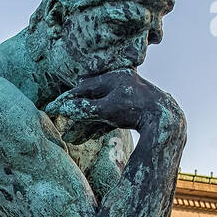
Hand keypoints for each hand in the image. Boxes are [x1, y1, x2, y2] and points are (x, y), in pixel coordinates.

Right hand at [46, 70, 182, 143]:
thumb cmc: (136, 111)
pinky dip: (96, 127)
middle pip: (88, 101)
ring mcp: (123, 97)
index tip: (50, 109)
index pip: (81, 89)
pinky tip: (85, 138)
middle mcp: (116, 84)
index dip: (65, 101)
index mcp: (111, 78)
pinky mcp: (129, 110)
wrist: (166, 121)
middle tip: (59, 127)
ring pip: (97, 111)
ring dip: (83, 125)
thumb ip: (84, 109)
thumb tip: (64, 109)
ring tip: (70, 138)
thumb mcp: (107, 110)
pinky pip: (107, 117)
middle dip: (74, 117)